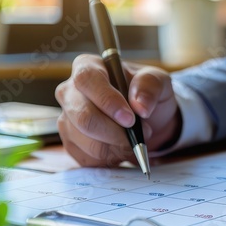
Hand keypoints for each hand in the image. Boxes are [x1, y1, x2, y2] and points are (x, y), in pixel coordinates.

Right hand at [56, 54, 181, 166]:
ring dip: (117, 148)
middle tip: (139, 135)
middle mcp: (70, 91)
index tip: (129, 119)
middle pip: (83, 117)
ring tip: (133, 141)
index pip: (87, 80)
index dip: (107, 100)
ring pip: (87, 142)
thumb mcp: (157, 81)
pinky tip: (121, 148)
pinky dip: (110, 159)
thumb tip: (140, 105)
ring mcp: (67, 118)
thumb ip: (150, 86)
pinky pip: (86, 158)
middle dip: (115, 133)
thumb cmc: (146, 93)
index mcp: (88, 66)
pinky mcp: (70, 142)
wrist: (146, 118)